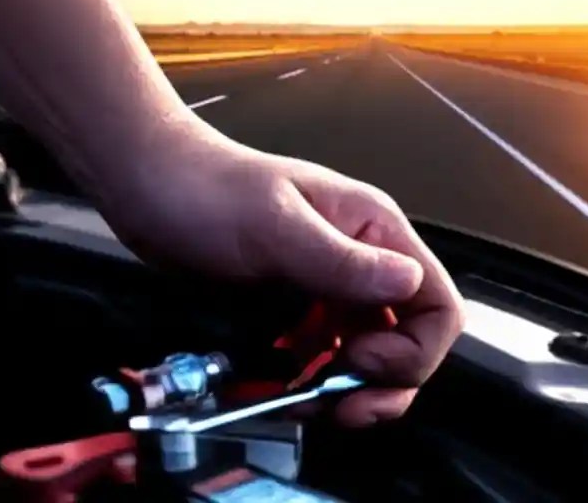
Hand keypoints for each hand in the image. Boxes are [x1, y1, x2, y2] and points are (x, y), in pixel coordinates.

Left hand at [93, 119, 465, 426]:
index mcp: (375, 232)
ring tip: (297, 399)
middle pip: (410, 344)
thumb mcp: (274, 226)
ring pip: (368, 361)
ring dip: (343, 393)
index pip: (438, 305)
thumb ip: (342, 261)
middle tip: (335, 403)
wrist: (149, 185)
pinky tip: (276, 385)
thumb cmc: (206, 190)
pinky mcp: (296, 311)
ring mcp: (330, 289)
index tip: (358, 361)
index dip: (412, 350)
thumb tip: (410, 284)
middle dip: (382, 386)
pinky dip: (308, 384)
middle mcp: (363, 263)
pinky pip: (323, 361)